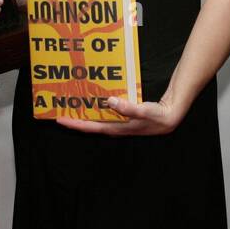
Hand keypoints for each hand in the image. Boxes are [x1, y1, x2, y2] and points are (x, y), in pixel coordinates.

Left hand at [55, 92, 186, 136]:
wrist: (170, 117)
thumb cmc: (157, 117)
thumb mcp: (143, 111)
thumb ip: (128, 107)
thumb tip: (110, 101)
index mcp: (116, 128)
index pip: (91, 127)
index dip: (75, 124)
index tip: (60, 119)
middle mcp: (114, 127)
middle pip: (90, 124)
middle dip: (76, 118)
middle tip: (61, 109)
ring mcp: (119, 123)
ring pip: (97, 119)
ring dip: (85, 113)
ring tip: (74, 103)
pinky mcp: (123, 117)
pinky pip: (105, 113)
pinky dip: (97, 108)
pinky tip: (95, 99)